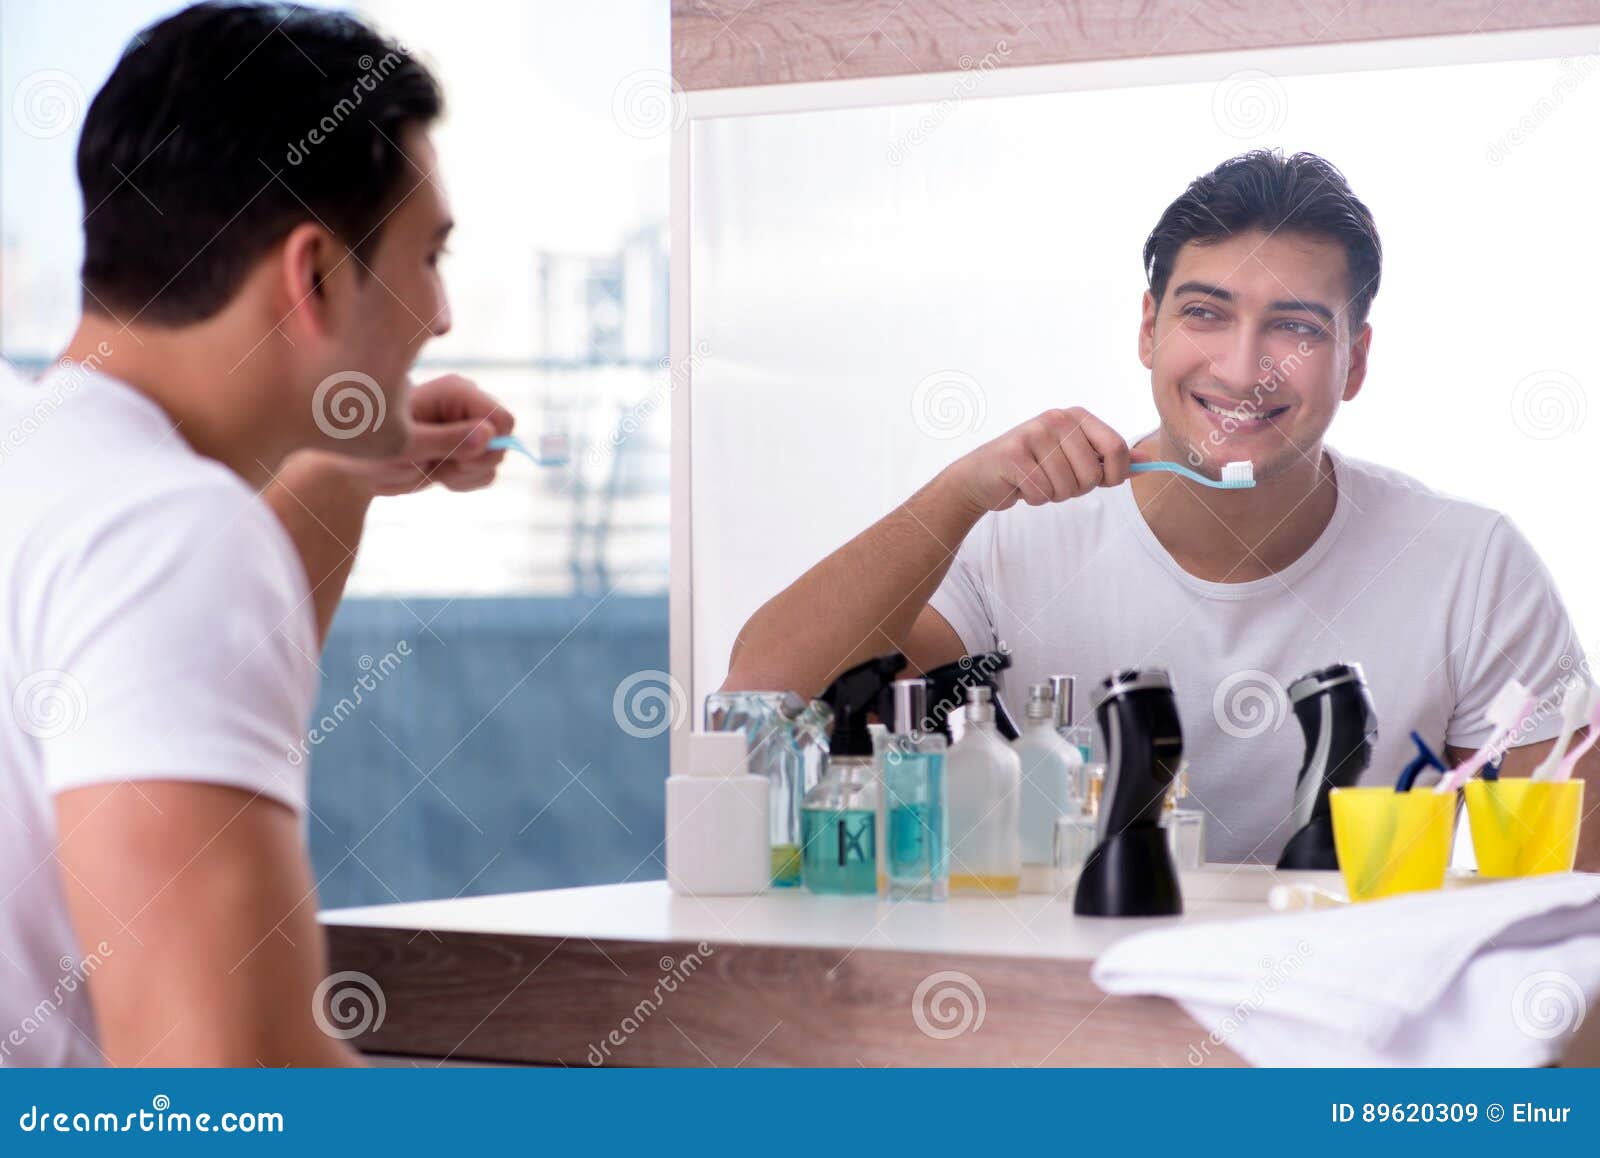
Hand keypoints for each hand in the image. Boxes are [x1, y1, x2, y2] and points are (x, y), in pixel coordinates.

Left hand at [348, 373, 513, 495]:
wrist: (355, 463)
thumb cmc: (369, 447)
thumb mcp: (406, 446)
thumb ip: (451, 440)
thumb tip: (490, 434)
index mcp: (457, 391)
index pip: (502, 421)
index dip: (485, 445)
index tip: (448, 454)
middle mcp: (468, 405)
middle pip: (502, 444)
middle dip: (470, 464)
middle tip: (431, 462)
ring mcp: (469, 426)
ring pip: (494, 463)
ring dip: (462, 476)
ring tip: (428, 466)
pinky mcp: (468, 447)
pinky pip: (486, 475)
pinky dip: (462, 483)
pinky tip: (435, 472)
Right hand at [942, 407, 1134, 515]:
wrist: (982, 476)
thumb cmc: (1034, 467)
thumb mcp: (1075, 458)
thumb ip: (1110, 458)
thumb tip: (1148, 460)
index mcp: (1077, 416)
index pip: (1116, 447)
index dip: (1114, 475)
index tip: (1101, 482)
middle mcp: (1057, 419)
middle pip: (1092, 474)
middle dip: (1077, 489)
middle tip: (1056, 481)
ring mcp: (1033, 433)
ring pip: (1067, 486)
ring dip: (1053, 495)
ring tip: (1037, 482)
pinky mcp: (1013, 454)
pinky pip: (1042, 492)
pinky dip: (1034, 498)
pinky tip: (1022, 486)